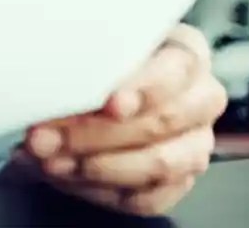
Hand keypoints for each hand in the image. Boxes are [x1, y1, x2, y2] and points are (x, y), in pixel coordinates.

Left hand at [10, 24, 226, 216]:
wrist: (98, 94)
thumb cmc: (98, 64)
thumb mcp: (93, 48)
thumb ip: (85, 61)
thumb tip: (55, 81)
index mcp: (187, 54)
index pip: (177, 70)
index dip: (144, 89)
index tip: (110, 104)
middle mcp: (201, 99)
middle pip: (163, 121)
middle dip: (98, 133)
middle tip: (47, 136)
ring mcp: (195, 145)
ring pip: (160, 164)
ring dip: (98, 165)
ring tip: (51, 160)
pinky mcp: (178, 183)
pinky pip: (147, 198)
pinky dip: (101, 190)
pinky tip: (66, 175)